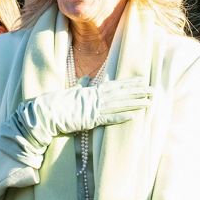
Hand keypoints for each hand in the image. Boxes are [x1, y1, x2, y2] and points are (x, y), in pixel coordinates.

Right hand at [16, 79, 152, 146]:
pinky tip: (134, 116)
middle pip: (121, 93)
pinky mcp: (90, 120)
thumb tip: (86, 79)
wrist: (46, 112)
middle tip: (153, 90)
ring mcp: (94, 108)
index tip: (142, 80)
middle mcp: (95, 98)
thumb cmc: (57, 103)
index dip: (130, 83)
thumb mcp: (71, 92)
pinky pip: (109, 118)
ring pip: (120, 104)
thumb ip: (80, 86)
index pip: (115, 85)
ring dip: (135, 103)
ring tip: (149, 102)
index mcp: (91, 91)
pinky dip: (121, 117)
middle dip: (138, 92)